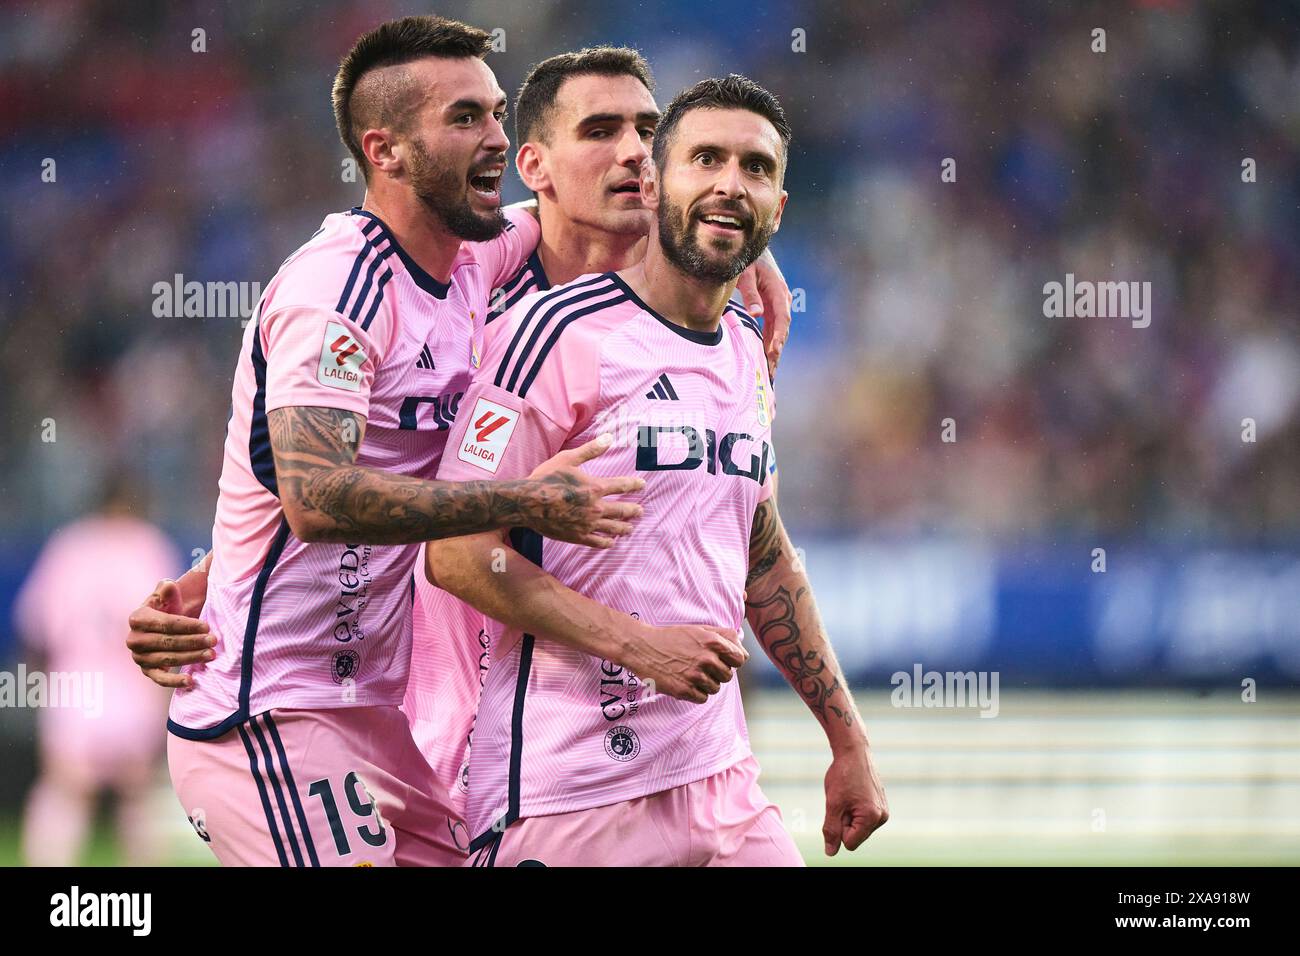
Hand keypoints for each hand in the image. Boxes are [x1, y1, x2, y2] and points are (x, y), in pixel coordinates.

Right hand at [126, 580, 214, 688]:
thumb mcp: (167, 595)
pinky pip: (160, 679)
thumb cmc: (168, 607)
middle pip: (168, 642)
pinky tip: (191, 681)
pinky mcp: (147, 671)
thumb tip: (168, 585)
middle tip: (214, 641)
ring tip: (211, 654)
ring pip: (168, 659)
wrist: (163, 624)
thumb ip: (167, 589)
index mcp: (137, 618)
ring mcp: (139, 657)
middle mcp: (134, 640)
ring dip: (191, 658)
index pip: (165, 624)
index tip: (207, 626)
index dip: (187, 625)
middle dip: (193, 642)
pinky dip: (174, 681)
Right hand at [524, 434, 644, 547]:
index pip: (621, 486)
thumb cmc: (545, 478)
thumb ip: (590, 450)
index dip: (633, 484)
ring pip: (612, 527)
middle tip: (641, 511)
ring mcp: (587, 524)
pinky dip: (606, 542)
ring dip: (624, 528)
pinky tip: (611, 542)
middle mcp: (595, 507)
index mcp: (595, 487)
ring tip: (630, 529)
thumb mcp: (568, 459)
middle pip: (621, 510)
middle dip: (633, 510)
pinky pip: (597, 541)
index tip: (642, 485)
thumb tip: (610, 437)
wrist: (527, 502)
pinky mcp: (578, 536)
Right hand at [621, 624, 747, 703]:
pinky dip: (695, 693)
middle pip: (728, 676)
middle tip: (700, 666)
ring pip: (715, 688)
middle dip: (717, 672)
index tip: (722, 660)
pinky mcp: (684, 690)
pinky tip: (685, 682)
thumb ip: (724, 635)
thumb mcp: (699, 629)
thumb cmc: (672, 637)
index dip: (732, 660)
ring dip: (705, 683)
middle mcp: (706, 659)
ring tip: (690, 673)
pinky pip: (703, 698)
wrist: (643, 648)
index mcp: (712, 642)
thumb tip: (742, 647)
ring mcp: (695, 676)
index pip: (740, 659)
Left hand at [735, 248, 792, 379]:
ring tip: (770, 370)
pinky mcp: (772, 305)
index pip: (781, 317)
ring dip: (775, 349)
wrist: (752, 248)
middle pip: (783, 328)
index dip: (778, 336)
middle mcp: (782, 298)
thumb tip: (756, 313)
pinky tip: (767, 355)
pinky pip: (774, 326)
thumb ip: (750, 293)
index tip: (773, 352)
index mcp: (777, 290)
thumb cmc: (747, 259)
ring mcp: (778, 302)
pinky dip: (771, 341)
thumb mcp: (745, 274)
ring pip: (779, 329)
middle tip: (771, 370)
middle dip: (777, 349)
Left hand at [822, 744, 888, 854]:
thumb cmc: (842, 775)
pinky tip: (853, 793)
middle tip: (842, 799)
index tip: (838, 807)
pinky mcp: (880, 804)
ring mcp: (883, 810)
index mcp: (872, 817)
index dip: (838, 828)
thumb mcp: (832, 804)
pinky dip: (853, 808)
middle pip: (855, 836)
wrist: (854, 751)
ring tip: (847, 795)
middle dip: (844, 821)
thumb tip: (830, 852)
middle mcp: (882, 816)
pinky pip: (862, 817)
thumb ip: (831, 830)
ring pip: (858, 826)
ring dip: (848, 815)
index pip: (849, 843)